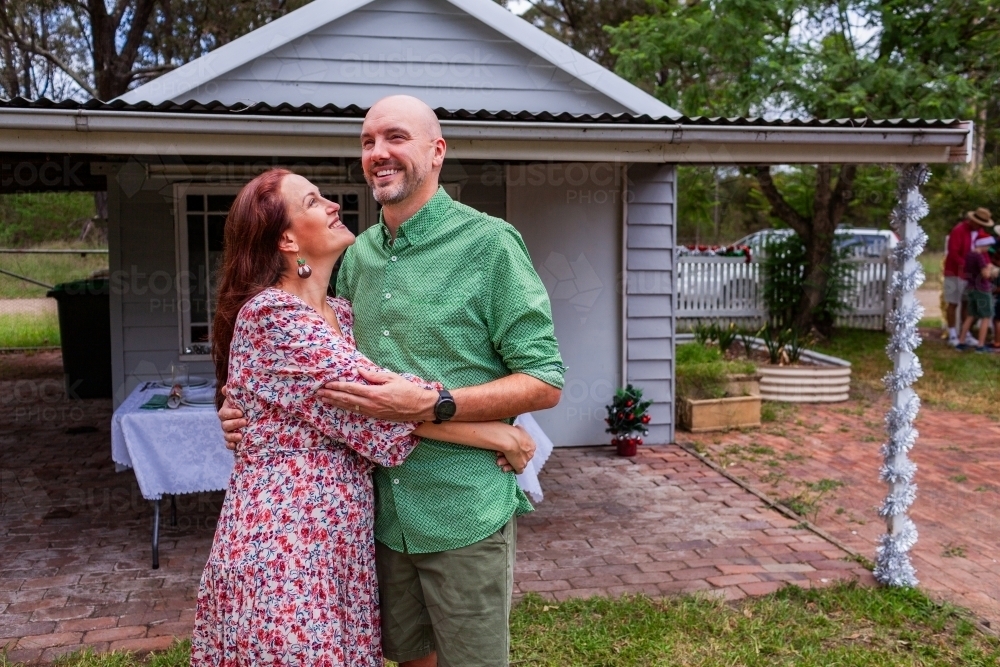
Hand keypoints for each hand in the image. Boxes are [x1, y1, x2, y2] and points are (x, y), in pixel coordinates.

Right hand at [217, 387, 246, 450]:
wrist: (254, 415)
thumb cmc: (247, 405)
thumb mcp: (243, 398)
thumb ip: (235, 393)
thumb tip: (225, 388)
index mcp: (227, 411)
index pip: (224, 413)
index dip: (231, 413)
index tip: (241, 413)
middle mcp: (226, 422)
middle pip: (224, 425)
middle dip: (234, 424)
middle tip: (244, 422)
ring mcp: (229, 432)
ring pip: (226, 435)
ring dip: (232, 436)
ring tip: (240, 436)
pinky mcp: (233, 440)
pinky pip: (228, 444)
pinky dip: (230, 445)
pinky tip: (235, 446)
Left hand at [317, 367, 436, 421]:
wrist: (419, 407)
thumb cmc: (408, 390)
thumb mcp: (392, 378)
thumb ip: (374, 375)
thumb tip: (359, 370)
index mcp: (374, 393)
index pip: (351, 389)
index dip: (338, 386)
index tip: (327, 384)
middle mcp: (371, 404)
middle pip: (347, 400)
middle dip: (332, 396)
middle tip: (319, 393)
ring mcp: (372, 412)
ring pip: (350, 407)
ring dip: (336, 403)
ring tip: (324, 399)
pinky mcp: (375, 416)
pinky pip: (357, 412)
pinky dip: (346, 408)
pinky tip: (340, 405)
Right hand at [496, 425, 534, 474]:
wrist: (509, 439)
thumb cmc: (512, 432)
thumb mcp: (519, 428)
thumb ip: (519, 430)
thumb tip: (517, 428)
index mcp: (531, 445)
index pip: (524, 449)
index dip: (515, 449)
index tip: (506, 448)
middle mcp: (530, 453)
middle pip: (520, 457)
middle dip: (509, 457)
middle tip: (499, 456)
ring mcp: (526, 461)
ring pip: (517, 463)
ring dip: (507, 462)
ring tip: (499, 461)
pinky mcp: (520, 467)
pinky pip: (517, 470)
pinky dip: (511, 469)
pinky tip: (505, 468)